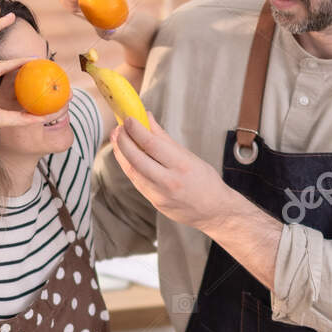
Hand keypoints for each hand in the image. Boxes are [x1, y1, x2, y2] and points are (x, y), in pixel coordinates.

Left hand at [109, 117, 232, 230]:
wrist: (214, 212)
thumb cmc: (206, 182)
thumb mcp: (190, 157)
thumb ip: (165, 139)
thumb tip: (148, 119)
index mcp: (182, 166)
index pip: (152, 144)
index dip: (136, 130)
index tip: (128, 119)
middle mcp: (170, 181)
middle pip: (137, 159)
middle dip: (123, 141)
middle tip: (118, 128)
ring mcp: (160, 195)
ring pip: (133, 171)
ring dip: (121, 154)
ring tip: (117, 139)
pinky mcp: (155, 202)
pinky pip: (137, 182)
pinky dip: (129, 166)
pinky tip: (125, 156)